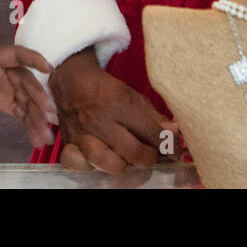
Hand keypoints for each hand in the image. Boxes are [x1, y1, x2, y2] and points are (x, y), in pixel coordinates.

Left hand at [0, 16, 57, 148]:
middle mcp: (6, 71)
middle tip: (50, 112)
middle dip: (38, 96)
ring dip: (38, 116)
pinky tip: (38, 139)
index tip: (47, 68)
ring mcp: (8, 87)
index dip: (32, 59)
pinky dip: (30, 125)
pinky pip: (21, 113)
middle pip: (26, 82)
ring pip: (27, 101)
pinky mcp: (5, 102)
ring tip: (47, 134)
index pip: (17, 55)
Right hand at [49, 48, 178, 173]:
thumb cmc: (106, 89)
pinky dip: (89, 167)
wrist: (71, 79)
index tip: (179, 153)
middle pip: (133, 152)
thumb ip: (154, 118)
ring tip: (126, 157)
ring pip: (107, 163)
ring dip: (122, 164)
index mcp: (118, 102)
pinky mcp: (68, 143)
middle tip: (150, 153)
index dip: (170, 146)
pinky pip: (78, 165)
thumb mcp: (132, 95)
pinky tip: (98, 161)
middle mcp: (99, 120)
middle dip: (148, 157)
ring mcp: (81, 134)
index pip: (151, 132)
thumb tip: (177, 134)